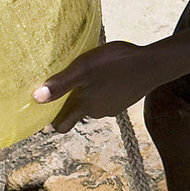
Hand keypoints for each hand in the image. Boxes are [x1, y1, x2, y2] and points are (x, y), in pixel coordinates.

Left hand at [34, 41, 169, 132]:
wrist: (153, 65)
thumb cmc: (116, 64)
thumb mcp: (83, 69)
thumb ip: (61, 84)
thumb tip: (36, 98)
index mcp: (84, 106)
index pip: (62, 126)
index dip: (50, 122)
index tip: (41, 113)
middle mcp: (97, 112)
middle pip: (75, 113)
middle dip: (67, 103)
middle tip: (60, 86)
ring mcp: (112, 107)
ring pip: (91, 105)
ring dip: (85, 94)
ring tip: (83, 76)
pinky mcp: (123, 100)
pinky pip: (105, 98)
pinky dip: (100, 89)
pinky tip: (104, 74)